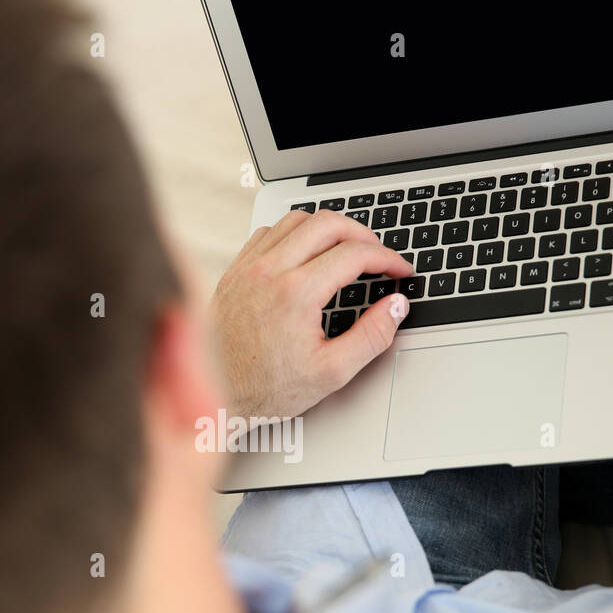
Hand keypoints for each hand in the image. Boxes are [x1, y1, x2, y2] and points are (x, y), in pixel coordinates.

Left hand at [210, 209, 410, 420]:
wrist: (213, 393)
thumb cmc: (264, 388)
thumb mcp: (331, 373)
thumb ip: (371, 337)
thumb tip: (395, 307)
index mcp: (297, 294)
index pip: (355, 254)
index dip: (388, 258)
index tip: (399, 270)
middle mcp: (270, 271)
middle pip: (329, 223)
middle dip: (363, 234)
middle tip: (378, 255)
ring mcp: (248, 267)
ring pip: (296, 220)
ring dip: (328, 228)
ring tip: (346, 248)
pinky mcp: (235, 271)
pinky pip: (268, 232)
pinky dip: (294, 233)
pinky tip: (305, 253)